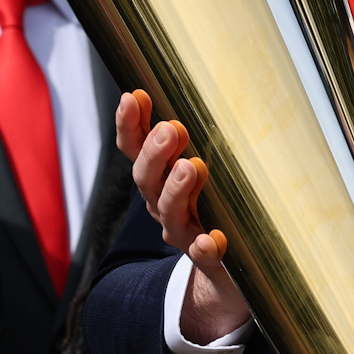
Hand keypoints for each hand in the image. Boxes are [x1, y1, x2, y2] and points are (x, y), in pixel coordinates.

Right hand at [116, 90, 250, 342]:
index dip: (130, 124)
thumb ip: (191, 138)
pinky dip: (205, 247)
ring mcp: (184, 232)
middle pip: (147, 179)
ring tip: (191, 168)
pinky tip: (212, 240)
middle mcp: (163, 204)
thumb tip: (198, 81)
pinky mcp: (209, 259)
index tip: (133, 96)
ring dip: (177, 190)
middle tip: (169, 131)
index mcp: (158, 178)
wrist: (223, 271)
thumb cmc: (211, 203)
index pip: (134, 148)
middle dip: (154, 154)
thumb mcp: (197, 166)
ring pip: (170, 212)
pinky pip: (204, 255)